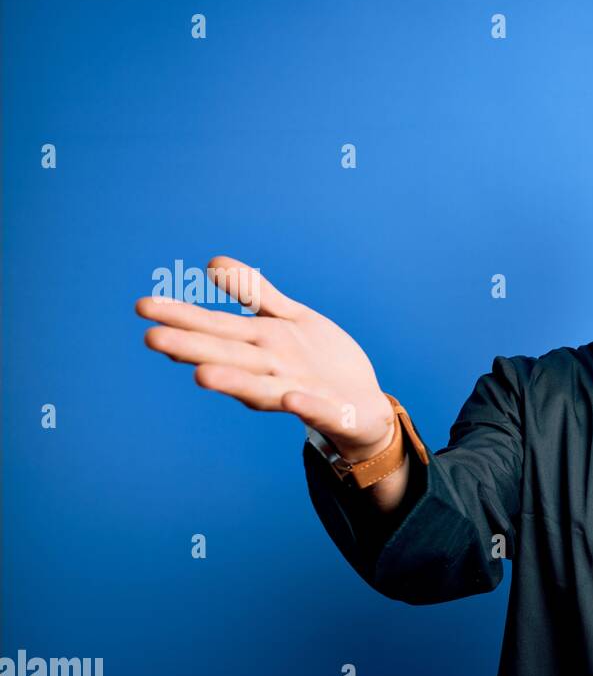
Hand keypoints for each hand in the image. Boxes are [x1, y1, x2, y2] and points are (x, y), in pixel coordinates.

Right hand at [136, 256, 394, 459]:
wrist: (365, 406)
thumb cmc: (319, 363)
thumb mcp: (288, 320)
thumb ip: (253, 294)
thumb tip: (213, 262)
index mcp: (260, 346)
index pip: (216, 329)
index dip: (182, 318)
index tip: (144, 307)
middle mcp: (272, 371)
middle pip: (229, 357)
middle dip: (192, 349)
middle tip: (151, 339)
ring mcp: (300, 393)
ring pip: (261, 388)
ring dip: (234, 383)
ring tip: (202, 376)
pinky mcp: (333, 413)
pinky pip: (317, 409)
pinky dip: (304, 405)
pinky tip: (291, 399)